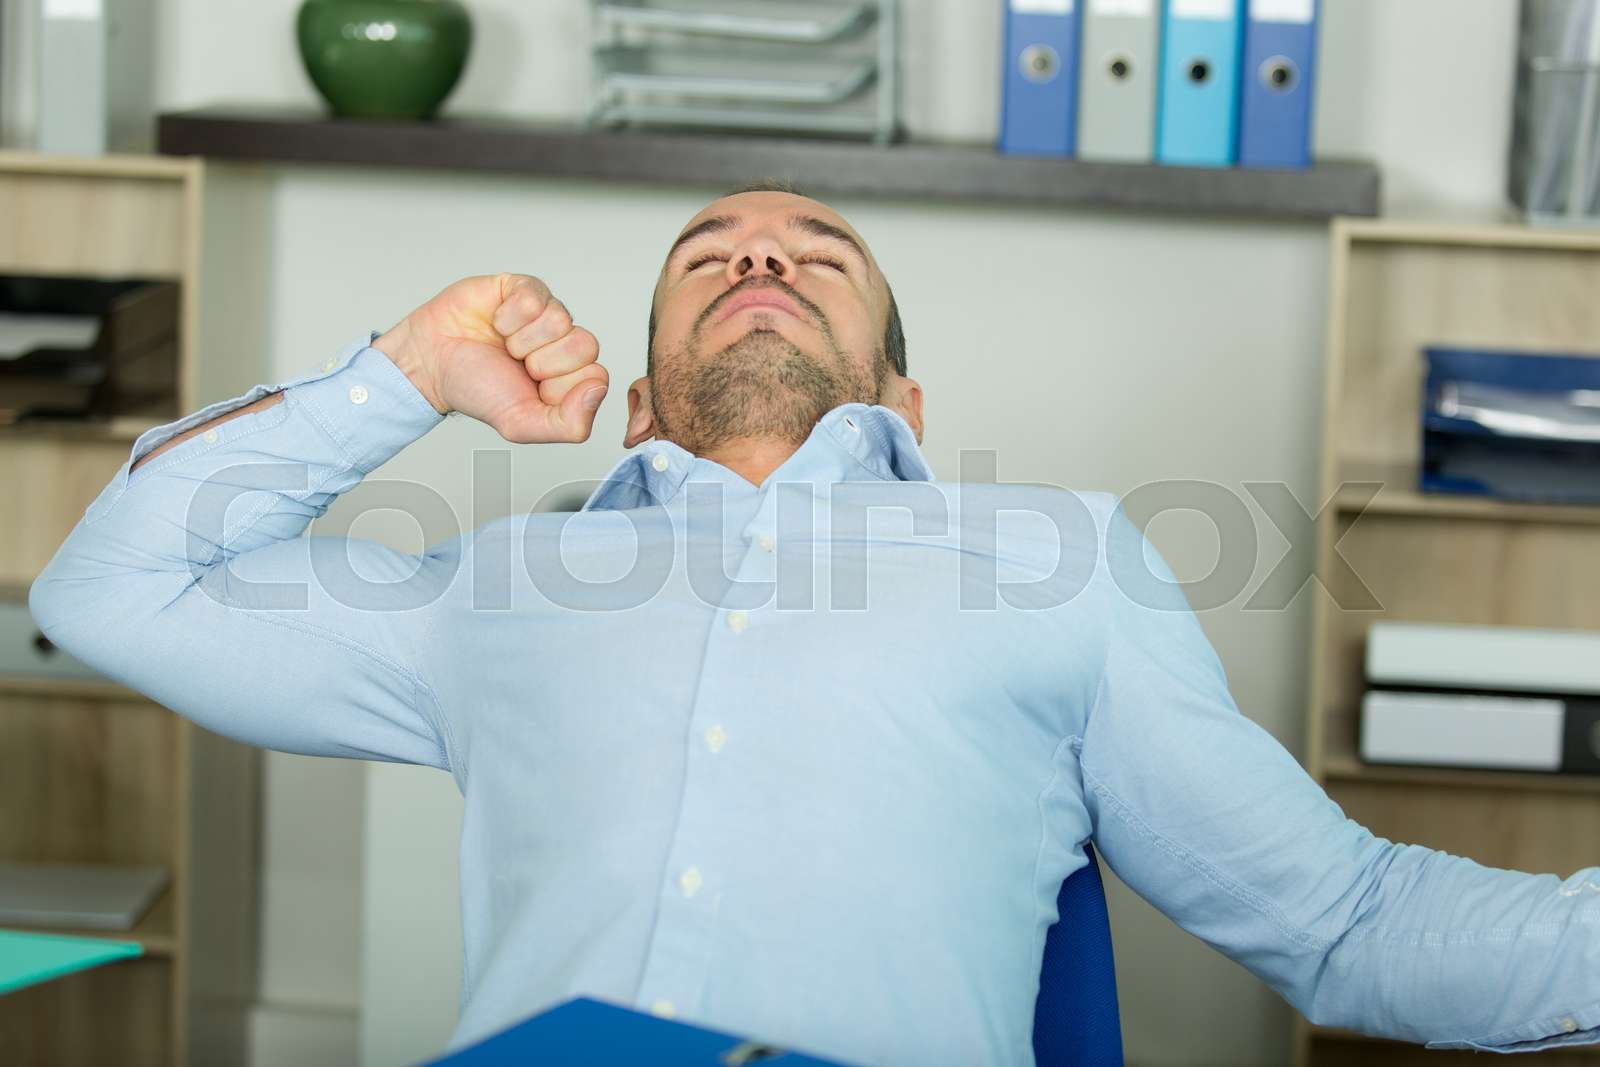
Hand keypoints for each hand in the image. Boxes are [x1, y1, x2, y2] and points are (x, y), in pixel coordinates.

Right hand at [373, 273, 608, 443]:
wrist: (431, 362)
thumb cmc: (476, 389)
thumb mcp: (520, 424)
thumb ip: (569, 424)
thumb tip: (598, 390)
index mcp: (571, 375)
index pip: (596, 376)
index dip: (560, 386)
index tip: (533, 389)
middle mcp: (564, 343)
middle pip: (585, 346)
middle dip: (542, 362)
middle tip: (517, 365)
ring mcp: (547, 313)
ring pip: (560, 320)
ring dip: (521, 339)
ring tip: (504, 345)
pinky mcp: (525, 288)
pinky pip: (534, 298)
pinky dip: (507, 316)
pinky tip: (496, 324)